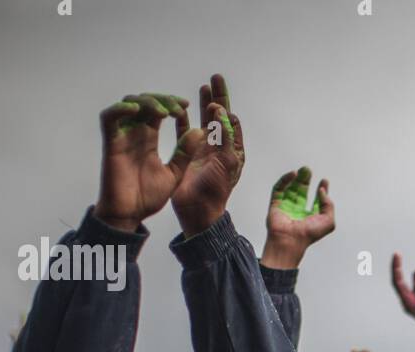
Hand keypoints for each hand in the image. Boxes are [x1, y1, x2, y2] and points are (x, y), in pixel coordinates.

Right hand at [95, 93, 189, 231]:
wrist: (130, 214)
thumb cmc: (148, 197)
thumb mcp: (175, 173)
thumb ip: (185, 153)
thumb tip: (200, 132)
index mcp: (149, 139)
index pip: (159, 111)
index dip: (172, 103)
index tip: (187, 105)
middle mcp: (135, 134)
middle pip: (145, 102)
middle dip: (163, 100)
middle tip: (179, 108)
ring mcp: (122, 136)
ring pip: (129, 104)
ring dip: (147, 101)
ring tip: (164, 112)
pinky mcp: (111, 143)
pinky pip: (109, 117)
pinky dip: (120, 108)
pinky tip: (137, 110)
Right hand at [171, 74, 244, 235]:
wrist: (197, 211)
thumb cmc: (215, 190)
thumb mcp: (226, 162)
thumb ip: (225, 135)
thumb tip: (223, 109)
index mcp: (233, 149)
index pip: (232, 121)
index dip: (227, 106)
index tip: (220, 94)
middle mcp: (219, 147)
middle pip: (219, 116)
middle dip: (218, 96)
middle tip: (215, 77)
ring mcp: (203, 149)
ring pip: (204, 121)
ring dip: (203, 104)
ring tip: (203, 87)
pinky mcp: (187, 154)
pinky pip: (185, 132)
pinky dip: (184, 119)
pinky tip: (181, 107)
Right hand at [261, 167, 335, 269]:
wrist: (291, 240)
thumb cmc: (309, 234)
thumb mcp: (328, 221)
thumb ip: (329, 205)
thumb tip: (322, 192)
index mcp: (310, 217)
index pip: (315, 201)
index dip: (320, 190)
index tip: (324, 181)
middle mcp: (298, 212)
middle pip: (302, 192)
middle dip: (306, 181)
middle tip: (309, 170)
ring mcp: (286, 207)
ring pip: (291, 189)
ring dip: (297, 178)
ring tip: (303, 170)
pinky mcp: (275, 204)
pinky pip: (279, 189)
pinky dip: (285, 180)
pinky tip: (293, 174)